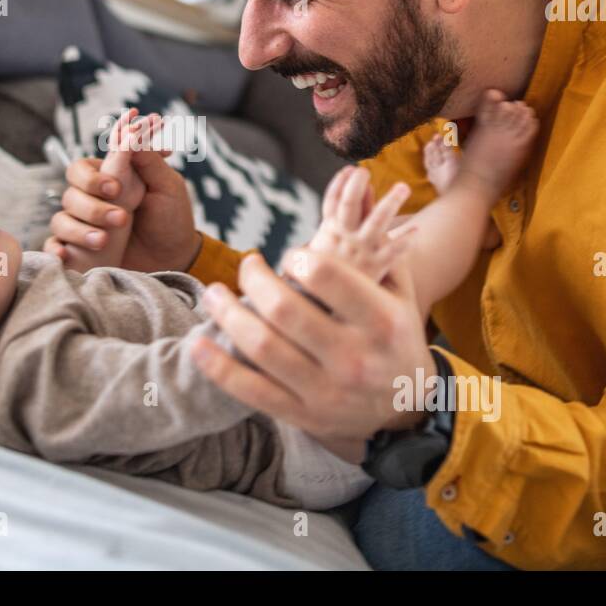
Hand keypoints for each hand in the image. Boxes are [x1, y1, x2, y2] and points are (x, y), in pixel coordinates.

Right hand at [44, 125, 200, 273]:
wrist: (173, 257)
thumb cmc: (171, 218)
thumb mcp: (168, 186)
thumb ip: (149, 161)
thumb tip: (131, 136)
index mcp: (110, 178)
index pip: (85, 167)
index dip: (93, 177)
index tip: (115, 189)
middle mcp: (92, 198)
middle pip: (71, 191)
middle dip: (91, 204)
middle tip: (119, 216)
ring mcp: (84, 224)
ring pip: (62, 219)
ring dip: (81, 230)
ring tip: (106, 240)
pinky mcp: (80, 249)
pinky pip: (55, 246)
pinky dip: (56, 250)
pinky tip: (67, 254)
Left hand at [193, 246, 433, 458]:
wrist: (407, 408)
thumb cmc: (395, 337)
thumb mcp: (400, 293)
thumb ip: (380, 248)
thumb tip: (362, 189)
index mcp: (382, 322)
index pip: (328, 276)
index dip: (298, 258)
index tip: (289, 257)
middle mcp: (355, 358)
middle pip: (285, 309)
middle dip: (254, 279)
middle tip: (246, 265)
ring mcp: (327, 392)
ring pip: (263, 348)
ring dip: (228, 314)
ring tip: (213, 295)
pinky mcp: (303, 416)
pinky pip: (251, 391)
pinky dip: (218, 367)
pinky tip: (197, 343)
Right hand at [304, 166, 414, 281]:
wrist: (325, 308)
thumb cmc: (323, 277)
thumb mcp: (318, 251)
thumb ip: (329, 228)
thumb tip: (331, 212)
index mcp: (328, 233)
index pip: (331, 203)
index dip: (339, 185)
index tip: (349, 170)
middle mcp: (344, 239)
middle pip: (349, 206)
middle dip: (356, 186)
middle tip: (365, 171)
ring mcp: (360, 252)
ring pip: (376, 223)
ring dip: (390, 203)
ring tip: (403, 187)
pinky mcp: (375, 268)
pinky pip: (392, 253)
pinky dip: (404, 242)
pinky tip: (416, 231)